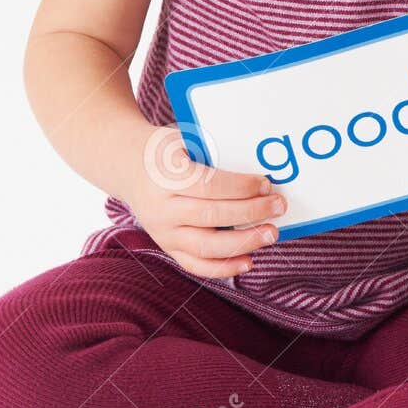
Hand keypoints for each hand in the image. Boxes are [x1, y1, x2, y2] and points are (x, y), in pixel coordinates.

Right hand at [121, 126, 287, 278]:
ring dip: (243, 243)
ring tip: (270, 234)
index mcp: (166, 177)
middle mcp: (162, 209)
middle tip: (278, 206)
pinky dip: (223, 268)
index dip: (241, 187)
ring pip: (206, 246)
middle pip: (211, 216)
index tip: (266, 184)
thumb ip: (213, 155)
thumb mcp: (183, 140)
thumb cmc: (165, 151)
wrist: (129, 167)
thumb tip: (258, 169)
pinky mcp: (168, 247)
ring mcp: (164, 232)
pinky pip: (196, 265)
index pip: (209, 185)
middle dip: (250, 213)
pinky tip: (248, 261)